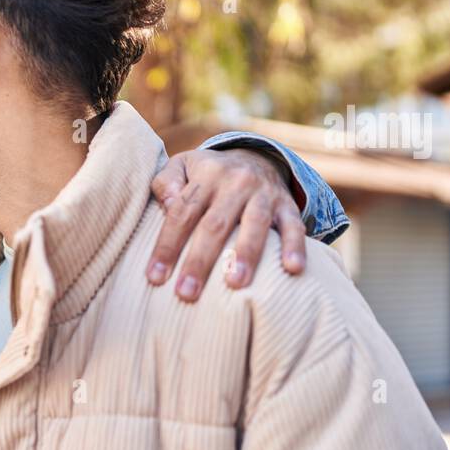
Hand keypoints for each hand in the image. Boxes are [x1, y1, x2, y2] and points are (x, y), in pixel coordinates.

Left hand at [146, 147, 305, 301]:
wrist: (256, 157)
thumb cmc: (207, 174)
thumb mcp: (181, 166)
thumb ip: (166, 184)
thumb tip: (167, 205)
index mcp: (206, 176)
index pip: (182, 213)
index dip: (167, 246)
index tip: (155, 277)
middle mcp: (235, 182)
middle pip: (214, 224)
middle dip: (200, 261)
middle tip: (187, 293)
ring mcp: (264, 194)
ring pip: (254, 225)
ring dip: (245, 254)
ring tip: (234, 284)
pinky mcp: (288, 205)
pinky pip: (294, 226)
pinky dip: (294, 246)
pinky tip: (292, 269)